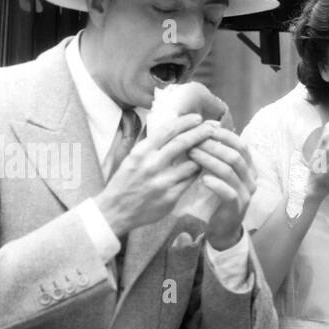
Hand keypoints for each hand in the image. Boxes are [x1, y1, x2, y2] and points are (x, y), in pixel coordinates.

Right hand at [95, 113, 207, 237]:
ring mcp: (162, 182)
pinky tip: (199, 169)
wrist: (116, 210)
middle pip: (183, 143)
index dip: (185, 122)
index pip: (168, 130)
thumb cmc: (125, 182)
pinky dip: (196, 173)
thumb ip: (150, 144)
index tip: (198, 118)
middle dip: (201, 132)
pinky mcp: (170, 197)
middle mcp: (152, 164)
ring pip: (192, 163)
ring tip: (209, 150)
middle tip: (213, 127)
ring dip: (202, 155)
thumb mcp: (132, 157)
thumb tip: (169, 126)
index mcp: (141, 152)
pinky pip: (190, 181)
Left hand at [184, 124, 257, 249]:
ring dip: (209, 160)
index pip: (241, 145)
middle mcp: (251, 179)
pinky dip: (215, 184)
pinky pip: (228, 192)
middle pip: (234, 156)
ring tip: (192, 154)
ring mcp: (246, 194)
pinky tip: (202, 179)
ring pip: (229, 171)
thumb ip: (218, 156)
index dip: (224, 135)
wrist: (222, 228)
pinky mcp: (237, 207)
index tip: (206, 129)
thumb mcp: (221, 174)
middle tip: (193, 141)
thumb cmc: (218, 196)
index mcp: (249, 168)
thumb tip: (204, 131)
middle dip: (213, 146)